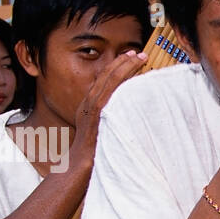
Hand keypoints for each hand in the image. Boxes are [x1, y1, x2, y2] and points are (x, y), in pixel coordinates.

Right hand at [67, 50, 147, 165]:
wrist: (79, 165)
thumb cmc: (94, 154)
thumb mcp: (101, 132)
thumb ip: (111, 120)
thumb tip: (127, 115)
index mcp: (89, 105)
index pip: (104, 79)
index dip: (117, 66)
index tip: (131, 58)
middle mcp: (89, 102)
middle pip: (107, 74)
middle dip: (124, 61)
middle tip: (139, 54)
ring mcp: (93, 106)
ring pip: (110, 78)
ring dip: (125, 65)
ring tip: (140, 57)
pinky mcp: (99, 112)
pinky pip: (111, 89)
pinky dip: (122, 78)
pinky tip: (134, 72)